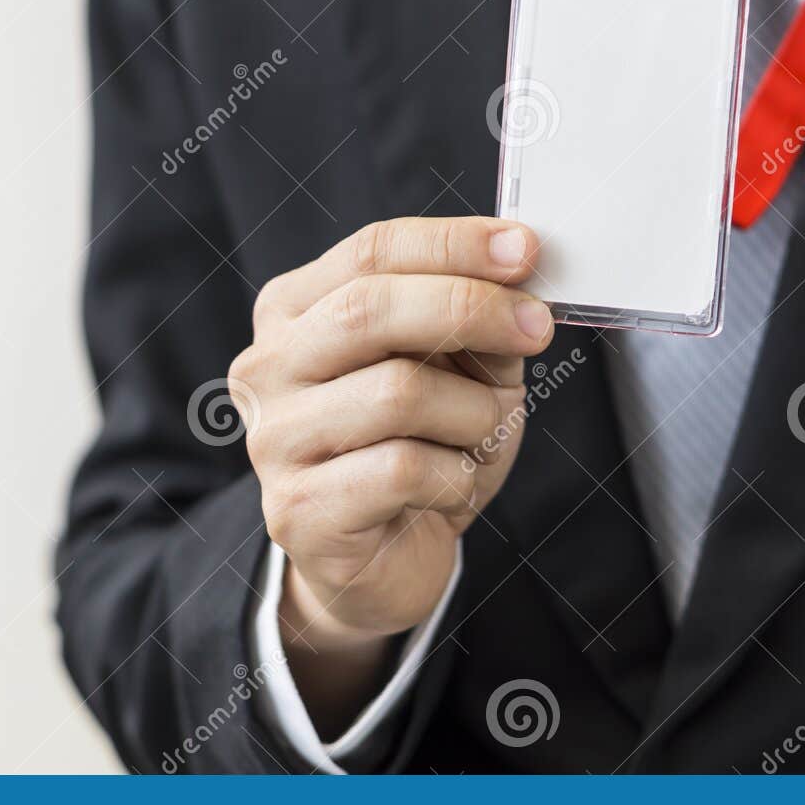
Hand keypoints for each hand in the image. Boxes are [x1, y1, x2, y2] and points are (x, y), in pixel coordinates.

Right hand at [229, 216, 551, 731]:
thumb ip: (476, 318)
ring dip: (472, 412)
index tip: (524, 249)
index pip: (371, 252)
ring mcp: (274, 440)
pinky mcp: (298, 511)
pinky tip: (451, 485)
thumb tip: (516, 270)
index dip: (453, 244)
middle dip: (470, 310)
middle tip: (536, 328)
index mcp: (294, 311)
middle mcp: (268, 367)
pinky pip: (402, 470)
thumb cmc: (417, 448)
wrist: (383, 560)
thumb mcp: (458, 369)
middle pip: (369, 309)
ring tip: (483, 434)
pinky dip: (455, 474)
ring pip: (397, 393)